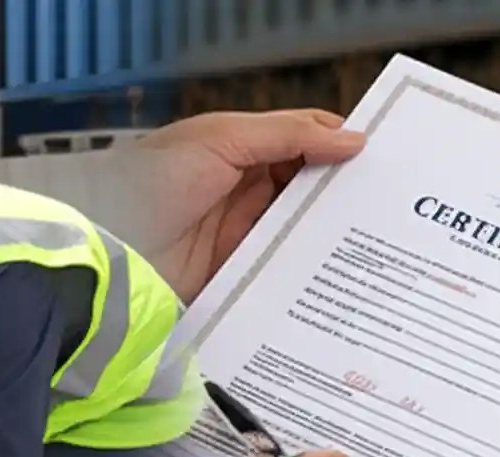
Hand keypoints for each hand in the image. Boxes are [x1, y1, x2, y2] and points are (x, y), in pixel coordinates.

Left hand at [130, 109, 365, 302]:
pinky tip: (340, 276)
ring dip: (330, 235)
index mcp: (240, 147)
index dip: (340, 144)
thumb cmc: (151, 180)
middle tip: (391, 202)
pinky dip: (305, 272)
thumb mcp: (222, 140)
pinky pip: (279, 270)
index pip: (303, 140)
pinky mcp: (235, 272)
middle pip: (307, 188)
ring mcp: (240, 232)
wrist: (108, 243)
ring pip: (298, 230)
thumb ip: (287, 136)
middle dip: (343, 193)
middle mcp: (243, 189)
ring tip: (379, 239)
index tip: (384, 157)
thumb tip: (351, 137)